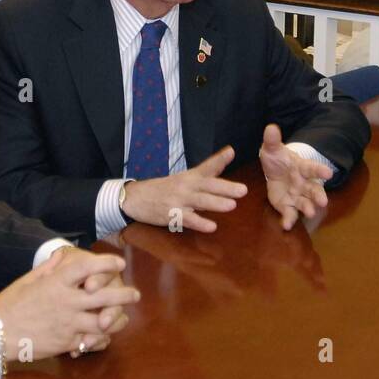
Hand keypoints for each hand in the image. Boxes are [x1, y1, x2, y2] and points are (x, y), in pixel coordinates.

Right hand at [0, 248, 138, 361]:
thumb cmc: (12, 302)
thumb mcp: (30, 278)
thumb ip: (51, 267)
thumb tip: (66, 255)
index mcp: (56, 282)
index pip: (87, 267)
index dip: (106, 263)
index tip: (119, 261)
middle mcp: (66, 302)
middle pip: (105, 296)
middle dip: (124, 294)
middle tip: (135, 294)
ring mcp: (67, 323)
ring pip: (103, 321)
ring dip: (118, 318)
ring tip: (124, 316)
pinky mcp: (66, 342)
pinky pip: (91, 340)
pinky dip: (101, 338)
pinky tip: (105, 334)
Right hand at [119, 147, 245, 232]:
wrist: (135, 198)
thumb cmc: (164, 189)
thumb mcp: (185, 177)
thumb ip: (209, 169)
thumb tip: (230, 152)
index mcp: (190, 176)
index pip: (207, 166)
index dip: (219, 159)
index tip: (231, 152)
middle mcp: (186, 186)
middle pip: (207, 185)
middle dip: (225, 188)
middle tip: (243, 190)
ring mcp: (178, 200)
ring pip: (200, 201)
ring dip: (215, 203)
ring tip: (231, 206)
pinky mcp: (171, 214)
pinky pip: (187, 219)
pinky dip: (199, 222)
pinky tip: (211, 226)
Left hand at [259, 124, 330, 230]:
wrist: (275, 171)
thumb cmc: (278, 159)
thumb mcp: (272, 149)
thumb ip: (272, 141)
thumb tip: (270, 127)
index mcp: (302, 167)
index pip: (312, 168)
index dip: (320, 170)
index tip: (329, 173)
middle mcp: (304, 183)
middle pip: (314, 190)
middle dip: (319, 195)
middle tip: (323, 202)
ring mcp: (297, 196)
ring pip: (305, 204)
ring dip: (308, 209)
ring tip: (310, 213)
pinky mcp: (288, 206)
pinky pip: (290, 214)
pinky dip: (289, 220)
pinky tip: (286, 226)